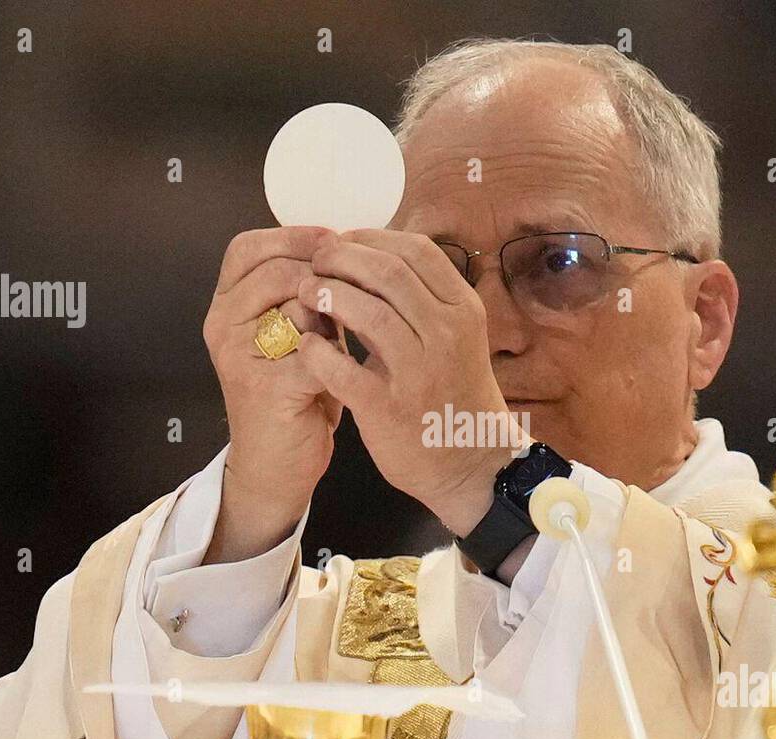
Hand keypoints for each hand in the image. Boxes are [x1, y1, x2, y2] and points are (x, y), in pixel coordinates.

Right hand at [202, 226, 341, 561]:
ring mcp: (239, 358)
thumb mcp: (296, 332)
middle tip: (355, 292)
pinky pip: (315, 353)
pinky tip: (355, 364)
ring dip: (334, 317)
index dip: (295, 237)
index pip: (249, 248)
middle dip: (325, 277)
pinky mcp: (265, 389)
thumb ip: (307, 292)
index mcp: (227, 305)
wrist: (278, 466)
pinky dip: (343, 357)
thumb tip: (348, 246)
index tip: (337, 239)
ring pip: (297, 307)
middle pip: (276, 270)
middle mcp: (223, 325)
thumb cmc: (297, 394)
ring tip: (347, 336)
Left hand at [295, 230, 527, 535]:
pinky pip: (343, 368)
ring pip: (368, 312)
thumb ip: (417, 299)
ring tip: (305, 291)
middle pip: (388, 272)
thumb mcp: (452, 335)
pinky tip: (308, 343)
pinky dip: (318, 351)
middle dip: (343, 258)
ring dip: (327, 294)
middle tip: (315, 261)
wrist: (471, 463)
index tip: (342, 241)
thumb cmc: (452, 392)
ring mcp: (420, 371)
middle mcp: (448, 333)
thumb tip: (367, 256)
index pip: (415, 250)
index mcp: (463, 309)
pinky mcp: (389, 408)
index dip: (371, 237)